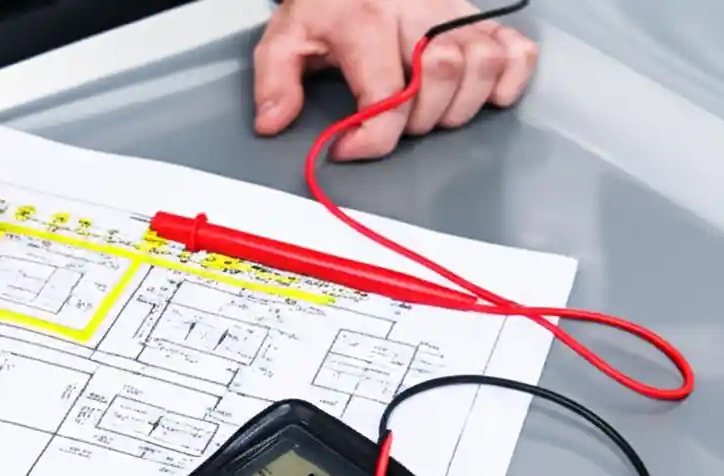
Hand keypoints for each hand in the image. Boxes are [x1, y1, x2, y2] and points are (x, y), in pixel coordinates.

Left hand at [253, 0, 537, 159]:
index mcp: (366, 20)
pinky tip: (481, 94)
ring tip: (428, 113)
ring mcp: (455, 12)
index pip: (386, 94)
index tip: (349, 148)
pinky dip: (509, 78)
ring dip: (460, 105)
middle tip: (390, 124)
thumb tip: (272, 122)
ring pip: (483, 65)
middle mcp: (418, 12)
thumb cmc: (326, 6)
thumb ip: (274, 82)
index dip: (371, 137)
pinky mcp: (478, 17)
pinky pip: (516, 49)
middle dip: (416, 122)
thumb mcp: (285, 38)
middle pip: (440, 78)